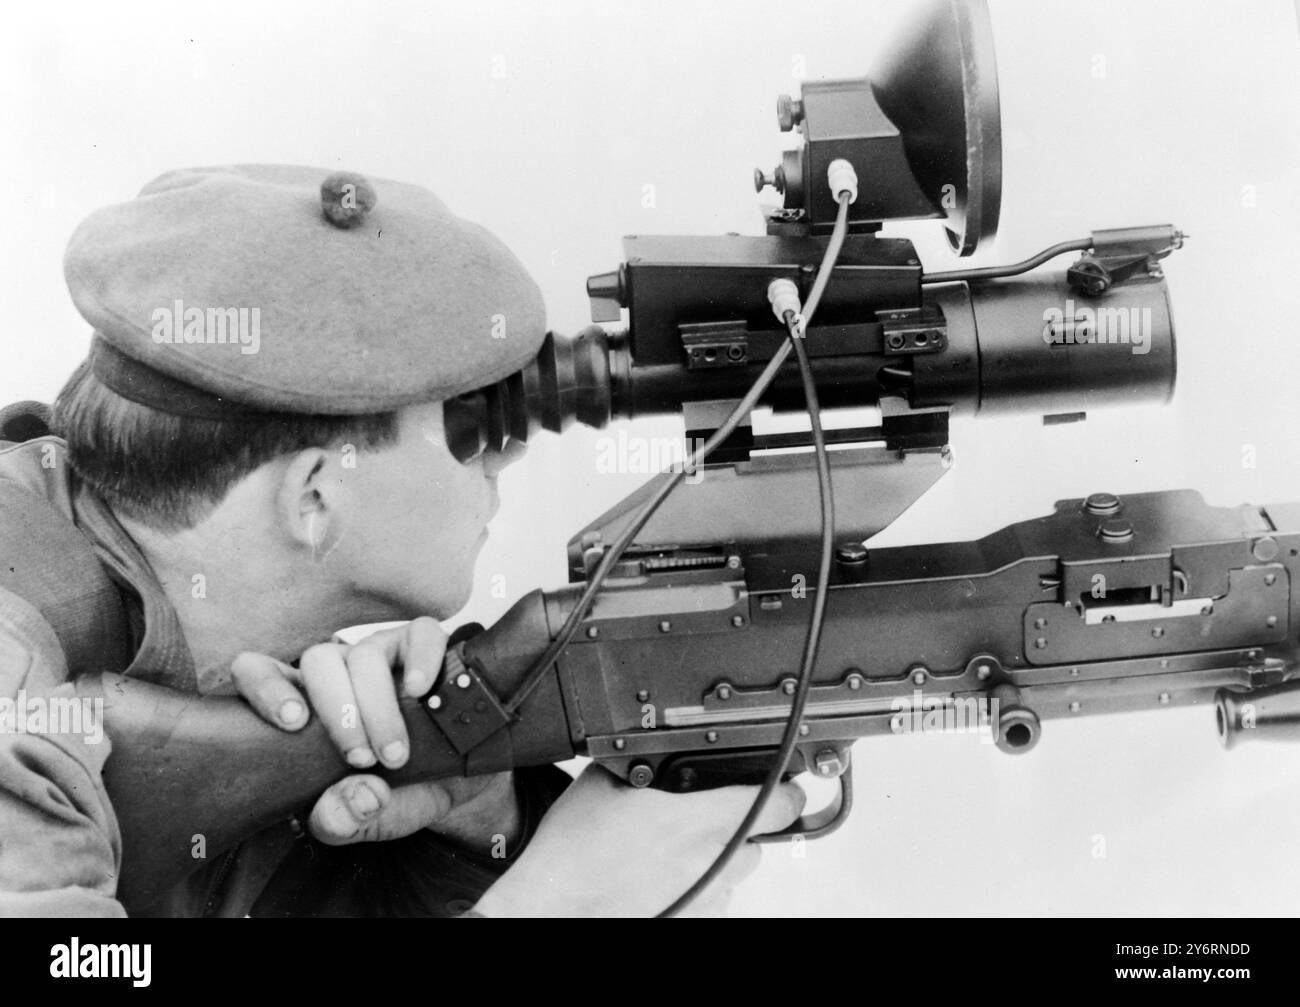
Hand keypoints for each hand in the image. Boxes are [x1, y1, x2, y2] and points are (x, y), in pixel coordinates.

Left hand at [231, 618, 518, 848]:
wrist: (466, 776)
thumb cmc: (405, 789)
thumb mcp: (372, 817)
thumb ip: (346, 819)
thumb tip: (354, 800)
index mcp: (307, 705)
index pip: (260, 673)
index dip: (267, 689)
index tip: (292, 723)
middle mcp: (339, 671)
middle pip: (318, 662)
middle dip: (338, 713)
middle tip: (361, 758)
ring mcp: (383, 652)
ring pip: (364, 655)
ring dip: (380, 708)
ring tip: (398, 752)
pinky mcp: (425, 644)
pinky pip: (420, 634)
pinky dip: (421, 660)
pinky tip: (423, 690)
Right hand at [473, 764, 805, 916]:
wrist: (553, 910)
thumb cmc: (576, 855)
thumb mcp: (606, 781)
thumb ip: (647, 762)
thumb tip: (659, 750)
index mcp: (705, 820)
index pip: (785, 803)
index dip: (786, 788)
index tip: (782, 782)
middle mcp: (718, 863)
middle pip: (757, 837)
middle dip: (734, 821)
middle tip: (695, 813)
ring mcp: (710, 899)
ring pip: (734, 868)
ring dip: (714, 854)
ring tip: (668, 847)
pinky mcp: (697, 922)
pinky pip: (712, 895)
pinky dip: (695, 883)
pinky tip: (658, 874)